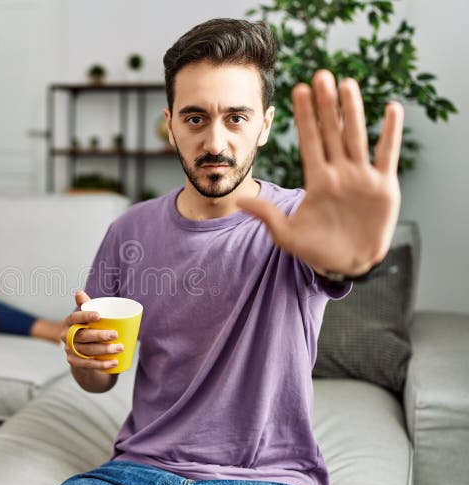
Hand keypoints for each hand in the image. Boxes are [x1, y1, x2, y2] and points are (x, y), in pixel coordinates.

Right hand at [61, 291, 122, 371]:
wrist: (82, 355)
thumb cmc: (87, 330)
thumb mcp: (86, 318)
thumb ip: (86, 305)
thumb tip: (79, 292)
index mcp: (68, 323)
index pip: (74, 318)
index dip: (85, 316)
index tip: (99, 315)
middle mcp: (66, 337)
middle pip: (82, 336)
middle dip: (100, 335)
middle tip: (115, 334)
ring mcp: (69, 351)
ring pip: (87, 351)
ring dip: (104, 350)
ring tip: (120, 348)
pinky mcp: (75, 363)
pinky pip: (88, 365)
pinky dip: (102, 365)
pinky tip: (114, 363)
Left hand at [237, 70, 403, 275]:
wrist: (346, 265)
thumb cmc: (315, 250)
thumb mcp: (286, 234)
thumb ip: (267, 215)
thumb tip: (239, 202)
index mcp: (317, 180)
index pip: (308, 140)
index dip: (304, 116)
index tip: (297, 89)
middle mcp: (339, 172)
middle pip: (331, 131)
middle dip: (326, 104)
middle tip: (321, 74)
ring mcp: (361, 177)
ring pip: (356, 136)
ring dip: (353, 111)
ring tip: (348, 83)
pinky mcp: (383, 186)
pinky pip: (387, 154)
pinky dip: (390, 132)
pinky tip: (392, 108)